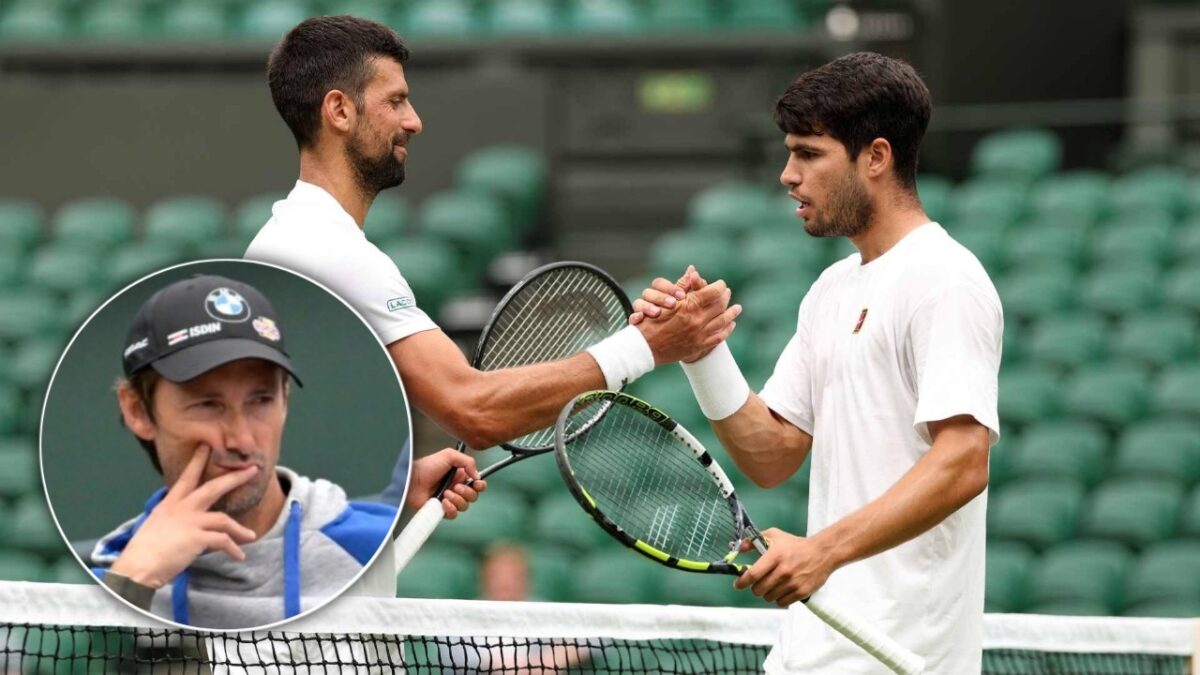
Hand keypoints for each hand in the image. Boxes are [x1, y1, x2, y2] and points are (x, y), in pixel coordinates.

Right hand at [109, 445, 258, 588]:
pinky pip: (223, 540)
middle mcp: (181, 509)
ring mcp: (190, 522)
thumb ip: (173, 520)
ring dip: (240, 529)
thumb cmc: (143, 552)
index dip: (197, 461)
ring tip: (251, 536)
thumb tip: (186, 524)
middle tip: (253, 470)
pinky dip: (233, 548)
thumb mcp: (156, 526)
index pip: (186, 478)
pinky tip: (239, 556)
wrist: (136, 568)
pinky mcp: (196, 538)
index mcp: (169, 504)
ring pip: (224, 518)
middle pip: (212, 488)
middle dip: (234, 478)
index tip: (207, 447)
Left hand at [406, 448, 486, 518]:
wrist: (412, 479)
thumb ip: (468, 462)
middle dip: (467, 492)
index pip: (477, 484)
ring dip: (457, 499)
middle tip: (455, 486)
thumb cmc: (427, 466)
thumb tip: (477, 475)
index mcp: (460, 476)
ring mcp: (449, 500)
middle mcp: (456, 488)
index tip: (476, 483)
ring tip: (446, 493)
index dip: (480, 485)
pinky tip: (443, 502)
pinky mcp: (441, 510)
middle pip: (473, 496)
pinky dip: (451, 509)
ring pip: (464, 506)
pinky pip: (454, 514)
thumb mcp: (449, 455)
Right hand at [629, 265, 707, 324]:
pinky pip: (632, 318)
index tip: (682, 296)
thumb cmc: (681, 319)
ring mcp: (642, 312)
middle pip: (649, 292)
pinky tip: (640, 319)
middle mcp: (650, 301)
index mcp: (661, 294)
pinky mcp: (636, 325)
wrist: (668, 342)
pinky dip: (635, 317)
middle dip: (661, 297)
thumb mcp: (689, 303)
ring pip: (638, 303)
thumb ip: (692, 288)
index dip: (670, 288)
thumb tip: (692, 269)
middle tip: (673, 304)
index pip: (660, 284)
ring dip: (647, 306)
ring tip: (657, 313)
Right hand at [636, 279, 740, 363]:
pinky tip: (731, 325)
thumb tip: (693, 270)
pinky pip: (719, 337)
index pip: (713, 292)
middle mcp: (697, 320)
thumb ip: (682, 285)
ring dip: (732, 313)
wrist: (645, 348)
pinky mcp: (700, 346)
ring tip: (738, 308)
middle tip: (728, 293)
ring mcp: (700, 335)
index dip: (719, 286)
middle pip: (720, 306)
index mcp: (690, 306)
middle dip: (725, 298)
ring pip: (723, 322)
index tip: (721, 284)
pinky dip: (727, 330)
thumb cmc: (652, 321)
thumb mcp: (666, 300)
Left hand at [733, 528, 837, 607]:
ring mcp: (793, 583)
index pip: (753, 574)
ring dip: (767, 593)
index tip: (738, 584)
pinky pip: (781, 603)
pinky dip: (778, 599)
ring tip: (772, 585)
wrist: (821, 553)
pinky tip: (781, 591)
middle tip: (758, 583)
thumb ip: (754, 541)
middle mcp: (783, 571)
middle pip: (759, 589)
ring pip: (769, 597)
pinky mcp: (801, 592)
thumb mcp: (775, 535)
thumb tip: (739, 548)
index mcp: (775, 556)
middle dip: (755, 588)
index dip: (742, 582)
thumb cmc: (795, 544)